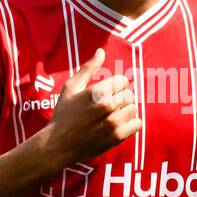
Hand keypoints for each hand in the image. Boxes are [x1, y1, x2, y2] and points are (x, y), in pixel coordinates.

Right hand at [45, 48, 140, 167]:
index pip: (123, 80)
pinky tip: (119, 124)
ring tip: (112, 115)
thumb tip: (101, 51)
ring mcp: (114, 123)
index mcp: (98, 91)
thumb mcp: (71, 87)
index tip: (107, 92)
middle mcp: (108, 106)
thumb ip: (88, 68)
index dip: (116, 85)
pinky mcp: (117, 137)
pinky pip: (138, 124)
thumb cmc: (63, 114)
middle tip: (108, 105)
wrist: (58, 144)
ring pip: (134, 108)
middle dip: (120, 97)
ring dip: (125, 110)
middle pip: (130, 94)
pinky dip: (131, 123)